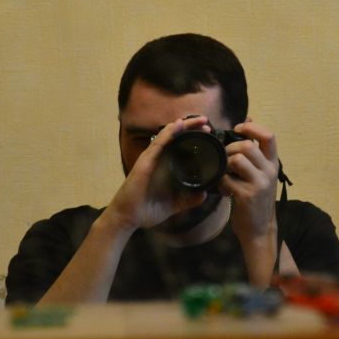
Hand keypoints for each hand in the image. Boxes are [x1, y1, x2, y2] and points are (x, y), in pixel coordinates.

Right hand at [103, 116, 208, 231]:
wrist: (128, 218)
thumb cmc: (147, 209)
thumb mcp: (175, 204)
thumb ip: (189, 199)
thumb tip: (204, 193)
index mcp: (167, 166)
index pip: (181, 146)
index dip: (194, 138)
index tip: (209, 133)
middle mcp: (159, 159)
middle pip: (177, 137)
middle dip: (192, 128)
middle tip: (207, 123)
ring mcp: (152, 158)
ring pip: (169, 136)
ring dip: (184, 126)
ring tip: (199, 120)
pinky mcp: (145, 161)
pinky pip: (158, 143)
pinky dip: (168, 133)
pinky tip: (178, 125)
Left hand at [220, 119, 279, 246]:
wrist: (259, 229)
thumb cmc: (256, 198)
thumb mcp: (261, 173)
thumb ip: (255, 151)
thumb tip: (248, 120)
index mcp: (273, 164)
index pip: (269, 136)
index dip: (251, 128)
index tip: (238, 130)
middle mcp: (270, 172)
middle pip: (248, 146)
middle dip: (230, 148)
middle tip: (224, 158)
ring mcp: (259, 184)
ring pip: (237, 159)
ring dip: (224, 164)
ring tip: (224, 173)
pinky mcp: (247, 196)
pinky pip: (226, 178)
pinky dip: (220, 182)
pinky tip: (223, 190)